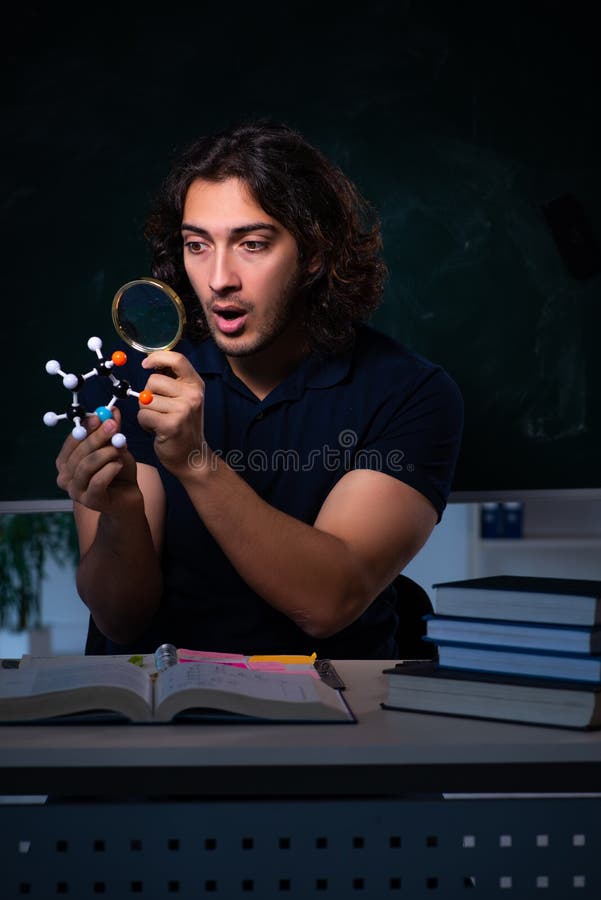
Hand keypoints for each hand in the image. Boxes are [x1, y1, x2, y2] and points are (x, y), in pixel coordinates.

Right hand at [55, 408, 138, 512]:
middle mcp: (65, 477)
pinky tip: (119, 465)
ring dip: (107, 454)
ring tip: (120, 451)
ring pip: (87, 465)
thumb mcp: (115, 447)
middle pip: (79, 453)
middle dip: (97, 437)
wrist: (129, 498)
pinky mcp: (90, 501)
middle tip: (113, 425)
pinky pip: (98, 480)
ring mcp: (75, 491)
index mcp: (65, 462)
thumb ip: (112, 431)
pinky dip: (111, 469)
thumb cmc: (118, 472)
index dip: (85, 427)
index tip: (99, 415)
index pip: (72, 441)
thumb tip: (112, 410)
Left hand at [138, 351, 209, 475]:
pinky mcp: (171, 425)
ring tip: (159, 420)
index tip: (146, 365)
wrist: (193, 456)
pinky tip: (156, 430)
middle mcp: (192, 395)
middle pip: (153, 380)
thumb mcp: (186, 399)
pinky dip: (144, 423)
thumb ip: (173, 381)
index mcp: (196, 385)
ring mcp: (183, 410)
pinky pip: (143, 415)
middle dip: (147, 394)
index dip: (157, 358)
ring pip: (145, 399)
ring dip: (146, 411)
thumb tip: (151, 363)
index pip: (177, 359)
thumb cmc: (184, 426)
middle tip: (158, 408)